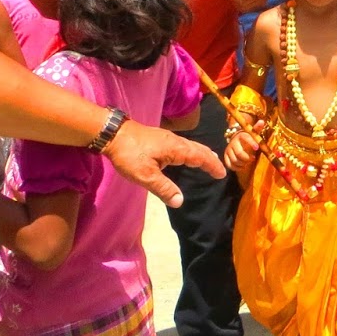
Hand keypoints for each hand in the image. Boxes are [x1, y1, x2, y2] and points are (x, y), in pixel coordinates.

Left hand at [102, 119, 224, 206]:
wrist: (114, 134)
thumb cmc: (130, 154)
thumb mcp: (145, 175)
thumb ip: (163, 188)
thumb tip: (180, 202)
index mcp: (176, 149)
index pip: (200, 157)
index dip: (212, 165)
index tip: (222, 174)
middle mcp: (175, 141)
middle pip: (198, 149)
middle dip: (210, 159)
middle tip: (219, 168)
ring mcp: (167, 138)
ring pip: (190, 145)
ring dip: (201, 153)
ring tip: (207, 160)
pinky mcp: (159, 138)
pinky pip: (183, 145)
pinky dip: (191, 151)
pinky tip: (184, 155)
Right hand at [224, 124, 262, 173]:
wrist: (236, 139)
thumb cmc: (247, 137)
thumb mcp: (252, 132)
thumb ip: (256, 128)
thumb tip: (261, 121)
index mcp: (241, 135)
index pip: (246, 138)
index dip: (251, 143)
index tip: (257, 147)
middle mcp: (233, 142)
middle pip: (239, 153)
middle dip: (247, 158)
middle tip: (253, 158)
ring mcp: (228, 150)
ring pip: (234, 160)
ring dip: (243, 164)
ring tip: (248, 162)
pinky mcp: (225, 156)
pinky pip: (229, 165)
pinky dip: (237, 168)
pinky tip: (243, 167)